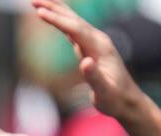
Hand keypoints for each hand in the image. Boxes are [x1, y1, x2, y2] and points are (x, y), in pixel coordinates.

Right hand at [32, 0, 141, 120]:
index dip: (57, 20)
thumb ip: (94, 76)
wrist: (127, 101)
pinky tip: (55, 18)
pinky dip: (62, 22)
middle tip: (33, 0)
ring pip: (73, 22)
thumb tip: (85, 62)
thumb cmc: (115, 98)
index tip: (40, 12)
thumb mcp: (104, 91)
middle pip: (73, 19)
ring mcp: (95, 43)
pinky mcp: (91, 48)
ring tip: (38, 4)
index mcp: (100, 48)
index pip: (75, 29)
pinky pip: (74, 30)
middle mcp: (97, 40)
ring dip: (56, 11)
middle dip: (54, 8)